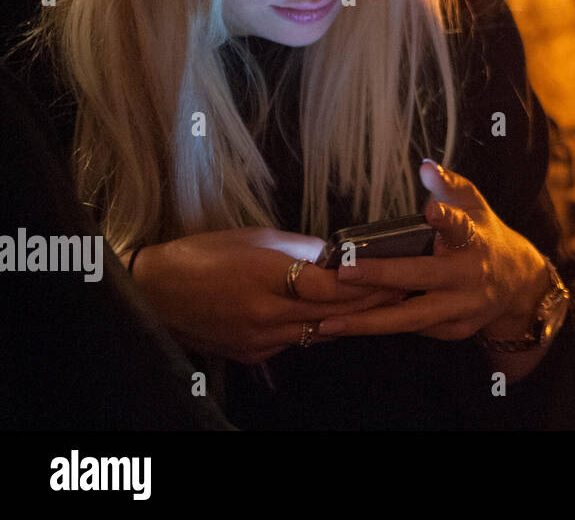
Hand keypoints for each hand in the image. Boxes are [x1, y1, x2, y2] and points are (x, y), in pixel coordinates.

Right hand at [131, 226, 405, 363]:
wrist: (153, 292)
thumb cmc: (204, 254)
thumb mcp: (257, 238)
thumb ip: (303, 249)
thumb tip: (336, 257)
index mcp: (268, 279)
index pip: (332, 287)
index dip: (367, 283)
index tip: (395, 274)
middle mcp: (265, 316)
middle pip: (332, 314)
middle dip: (371, 302)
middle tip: (403, 291)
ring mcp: (258, 340)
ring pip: (318, 332)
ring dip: (348, 319)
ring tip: (379, 305)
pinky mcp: (251, 354)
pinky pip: (295, 342)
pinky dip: (316, 329)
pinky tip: (333, 318)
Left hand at [318, 161, 549, 341]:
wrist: (519, 284)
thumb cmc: (483, 236)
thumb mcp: (474, 205)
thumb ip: (449, 185)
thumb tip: (425, 166)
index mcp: (474, 238)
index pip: (461, 226)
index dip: (446, 219)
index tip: (430, 212)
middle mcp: (470, 275)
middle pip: (424, 276)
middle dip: (383, 276)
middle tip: (345, 273)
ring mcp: (464, 306)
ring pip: (413, 317)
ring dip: (370, 321)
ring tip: (329, 323)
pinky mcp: (456, 330)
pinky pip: (415, 330)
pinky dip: (383, 328)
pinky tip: (351, 328)